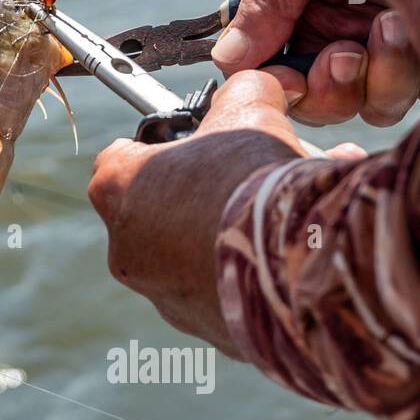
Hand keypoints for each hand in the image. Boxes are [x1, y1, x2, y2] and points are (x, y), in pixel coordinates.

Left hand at [88, 73, 363, 350]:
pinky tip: (301, 253)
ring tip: (290, 215)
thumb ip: (242, 91)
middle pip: (162, 211)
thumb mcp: (249, 111)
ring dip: (236, 234)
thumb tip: (255, 85)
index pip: (119, 159)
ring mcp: (166, 298)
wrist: (300, 264)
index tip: (192, 142)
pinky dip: (259, 275)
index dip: (159, 145)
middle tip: (252, 178)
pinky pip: (231, 295)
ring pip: (199, 256)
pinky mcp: (210, 333)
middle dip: (207, 193)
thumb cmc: (255, 180)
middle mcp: (128, 251)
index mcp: (120, 191)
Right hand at [212, 0, 419, 126]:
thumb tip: (225, 58)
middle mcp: (322, 21)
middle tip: (343, 57)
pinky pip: (398, 95)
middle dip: (320, 86)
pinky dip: (401, 74)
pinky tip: (408, 28)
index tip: (287, 81)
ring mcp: (370, 39)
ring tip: (387, 27)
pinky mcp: (417, 53)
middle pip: (302, 91)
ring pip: (350, 103)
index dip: (268, 78)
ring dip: (366, 79)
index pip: (256, 57)